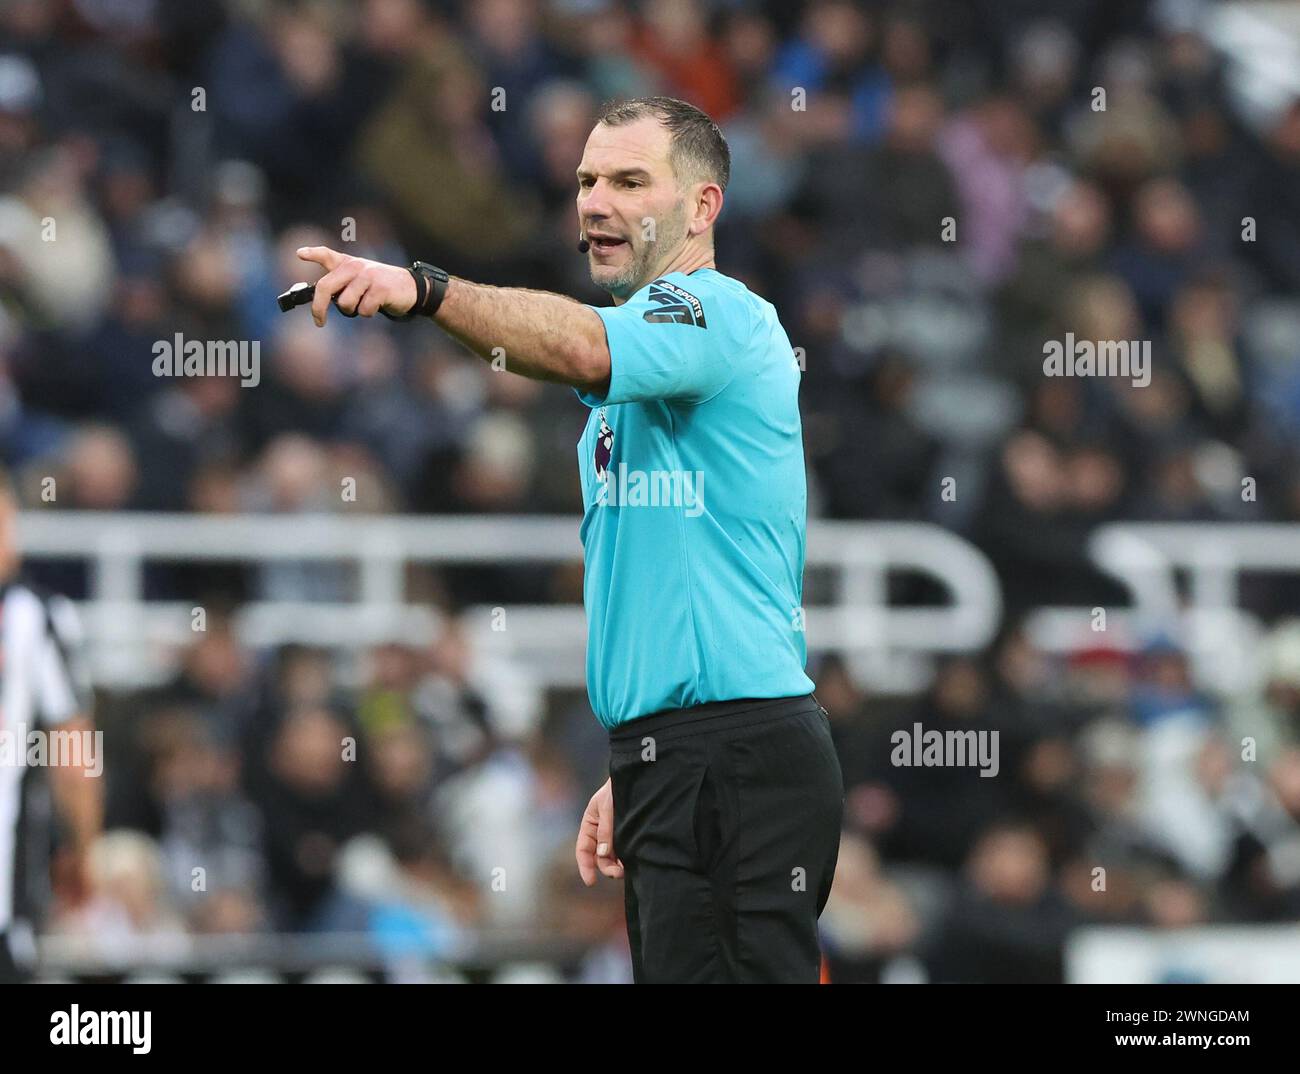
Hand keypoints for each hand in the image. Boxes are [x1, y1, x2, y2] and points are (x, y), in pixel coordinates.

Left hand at [295, 246, 418, 325]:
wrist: (410, 287)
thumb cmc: (379, 286)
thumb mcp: (360, 279)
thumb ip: (341, 284)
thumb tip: (319, 301)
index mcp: (348, 263)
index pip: (327, 255)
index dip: (312, 254)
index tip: (300, 254)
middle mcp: (355, 266)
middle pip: (326, 286)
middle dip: (319, 308)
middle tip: (319, 322)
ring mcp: (368, 276)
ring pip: (345, 303)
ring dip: (352, 311)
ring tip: (363, 305)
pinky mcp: (380, 288)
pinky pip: (364, 309)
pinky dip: (368, 313)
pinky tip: (377, 306)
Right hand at [576, 777, 623, 885]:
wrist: (639, 776)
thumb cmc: (618, 787)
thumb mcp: (608, 806)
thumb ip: (605, 830)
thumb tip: (603, 855)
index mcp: (590, 822)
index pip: (584, 849)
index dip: (585, 866)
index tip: (591, 881)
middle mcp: (601, 831)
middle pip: (599, 857)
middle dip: (606, 867)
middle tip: (619, 873)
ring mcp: (615, 834)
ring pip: (612, 857)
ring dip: (617, 866)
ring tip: (627, 869)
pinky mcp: (630, 834)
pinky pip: (625, 851)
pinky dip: (626, 859)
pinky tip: (633, 863)